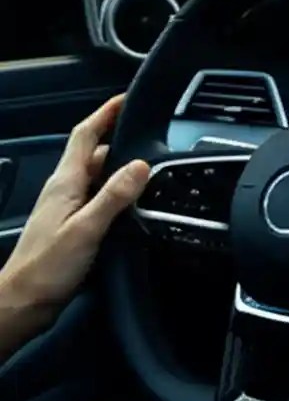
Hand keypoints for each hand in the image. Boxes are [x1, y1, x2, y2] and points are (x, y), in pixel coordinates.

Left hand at [0, 95, 149, 324]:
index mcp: (65, 183)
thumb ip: (114, 196)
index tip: (125, 100)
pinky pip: (99, 199)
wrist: (24, 300)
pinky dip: (118, 194)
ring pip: (98, 177)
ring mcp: (68, 209)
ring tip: (150, 169)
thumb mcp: (86, 229)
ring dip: (120, 169)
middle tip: (150, 137)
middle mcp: (65, 190)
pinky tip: (134, 205)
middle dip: (120, 141)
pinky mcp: (74, 227)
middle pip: (94, 155)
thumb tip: (141, 165)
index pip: (86, 136)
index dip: (105, 114)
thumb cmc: (48, 267)